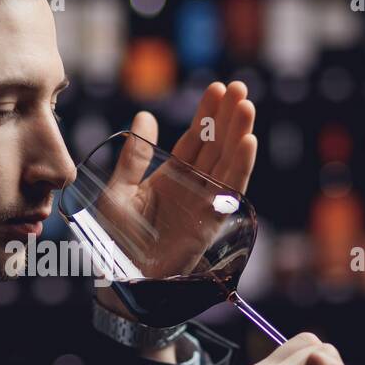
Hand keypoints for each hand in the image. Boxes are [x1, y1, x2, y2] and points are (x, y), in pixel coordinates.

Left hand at [94, 81, 256, 318]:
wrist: (121, 277)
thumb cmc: (116, 240)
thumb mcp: (118, 191)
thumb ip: (134, 158)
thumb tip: (145, 117)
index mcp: (171, 176)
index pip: (196, 139)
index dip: (207, 115)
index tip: (216, 87)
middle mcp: (192, 186)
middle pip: (216, 145)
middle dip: (228, 117)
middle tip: (239, 87)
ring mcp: (204, 202)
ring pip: (228, 162)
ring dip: (239, 134)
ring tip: (246, 106)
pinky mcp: (211, 220)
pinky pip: (230, 190)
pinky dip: (241, 166)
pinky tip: (249, 142)